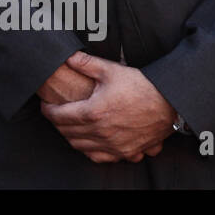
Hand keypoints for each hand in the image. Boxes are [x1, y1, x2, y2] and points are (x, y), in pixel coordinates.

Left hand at [40, 51, 175, 162]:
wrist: (170, 101)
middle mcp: (101, 133)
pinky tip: (93, 142)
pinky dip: (93, 152)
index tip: (45, 106)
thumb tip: (67, 56)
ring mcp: (115, 146)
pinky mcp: (128, 152)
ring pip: (83, 148)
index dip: (48, 111)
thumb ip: (85, 63)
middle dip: (57, 124)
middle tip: (55, 115)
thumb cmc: (141, 85)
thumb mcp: (110, 69)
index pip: (59, 117)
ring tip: (70, 127)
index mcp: (93, 112)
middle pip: (68, 134)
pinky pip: (103, 158)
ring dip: (72, 139)